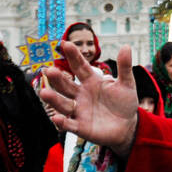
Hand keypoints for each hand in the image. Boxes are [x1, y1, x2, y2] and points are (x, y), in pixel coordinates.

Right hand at [41, 42, 139, 157]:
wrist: (127, 126)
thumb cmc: (124, 103)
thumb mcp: (127, 84)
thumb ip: (124, 67)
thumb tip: (126, 47)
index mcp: (91, 81)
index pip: (80, 66)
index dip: (73, 56)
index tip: (65, 44)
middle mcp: (81, 94)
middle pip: (66, 85)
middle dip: (57, 78)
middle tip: (49, 70)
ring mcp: (79, 110)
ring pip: (63, 104)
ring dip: (54, 99)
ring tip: (44, 93)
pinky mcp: (81, 127)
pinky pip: (69, 124)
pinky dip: (63, 122)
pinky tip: (57, 118)